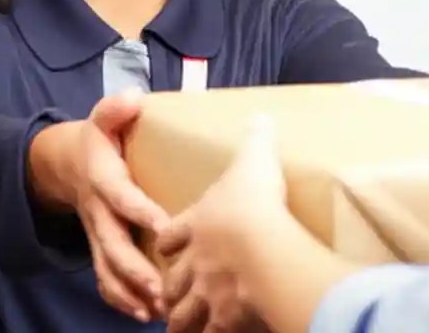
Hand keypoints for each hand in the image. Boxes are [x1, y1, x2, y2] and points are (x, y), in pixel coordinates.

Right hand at [34, 90, 171, 321]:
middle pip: (113, 247)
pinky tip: (147, 314)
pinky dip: (122, 300)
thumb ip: (115, 109)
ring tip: (158, 311)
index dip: (141, 211)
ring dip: (131, 294)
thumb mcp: (102, 118)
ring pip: (107, 271)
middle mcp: (98, 213)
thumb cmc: (98, 140)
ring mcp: (97, 235)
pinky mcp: (100, 249)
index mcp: (103, 180)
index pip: (122, 198)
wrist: (64, 164)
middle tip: (164, 289)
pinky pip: (105, 281)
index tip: (165, 226)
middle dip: (137, 270)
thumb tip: (134, 98)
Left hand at [157, 115, 287, 331]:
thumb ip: (257, 140)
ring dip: (181, 323)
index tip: (166, 246)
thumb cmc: (254, 200)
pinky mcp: (224, 319)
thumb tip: (261, 116)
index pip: (171, 236)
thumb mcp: (255, 160)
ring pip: (183, 316)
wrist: (262, 244)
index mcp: (197, 225)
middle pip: (172, 281)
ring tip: (180, 329)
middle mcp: (195, 262)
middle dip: (168, 291)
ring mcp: (206, 294)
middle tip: (169, 296)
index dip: (168, 240)